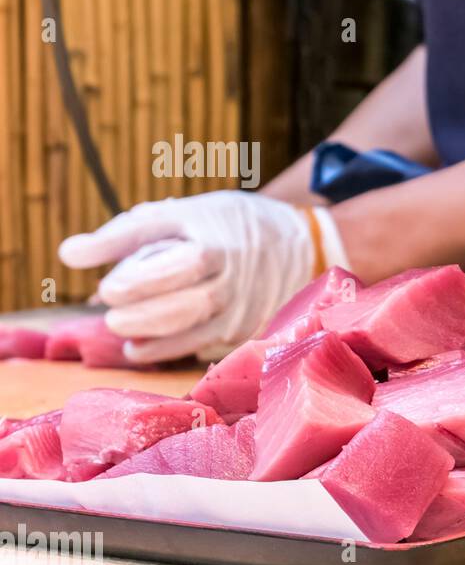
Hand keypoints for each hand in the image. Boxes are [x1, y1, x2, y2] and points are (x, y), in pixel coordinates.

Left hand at [59, 192, 346, 362]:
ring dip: (156, 337)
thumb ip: (124, 235)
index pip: (179, 255)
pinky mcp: (249, 327)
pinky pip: (208, 345)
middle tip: (110, 315)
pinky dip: (171, 349)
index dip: (138, 273)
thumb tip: (69, 255)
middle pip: (192, 299)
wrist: (296, 245)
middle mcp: (236, 272)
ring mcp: (246, 303)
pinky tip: (142, 347)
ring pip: (201, 327)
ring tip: (124, 337)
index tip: (105, 287)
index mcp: (218, 237)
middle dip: (145, 312)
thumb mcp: (179, 215)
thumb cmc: (223, 226)